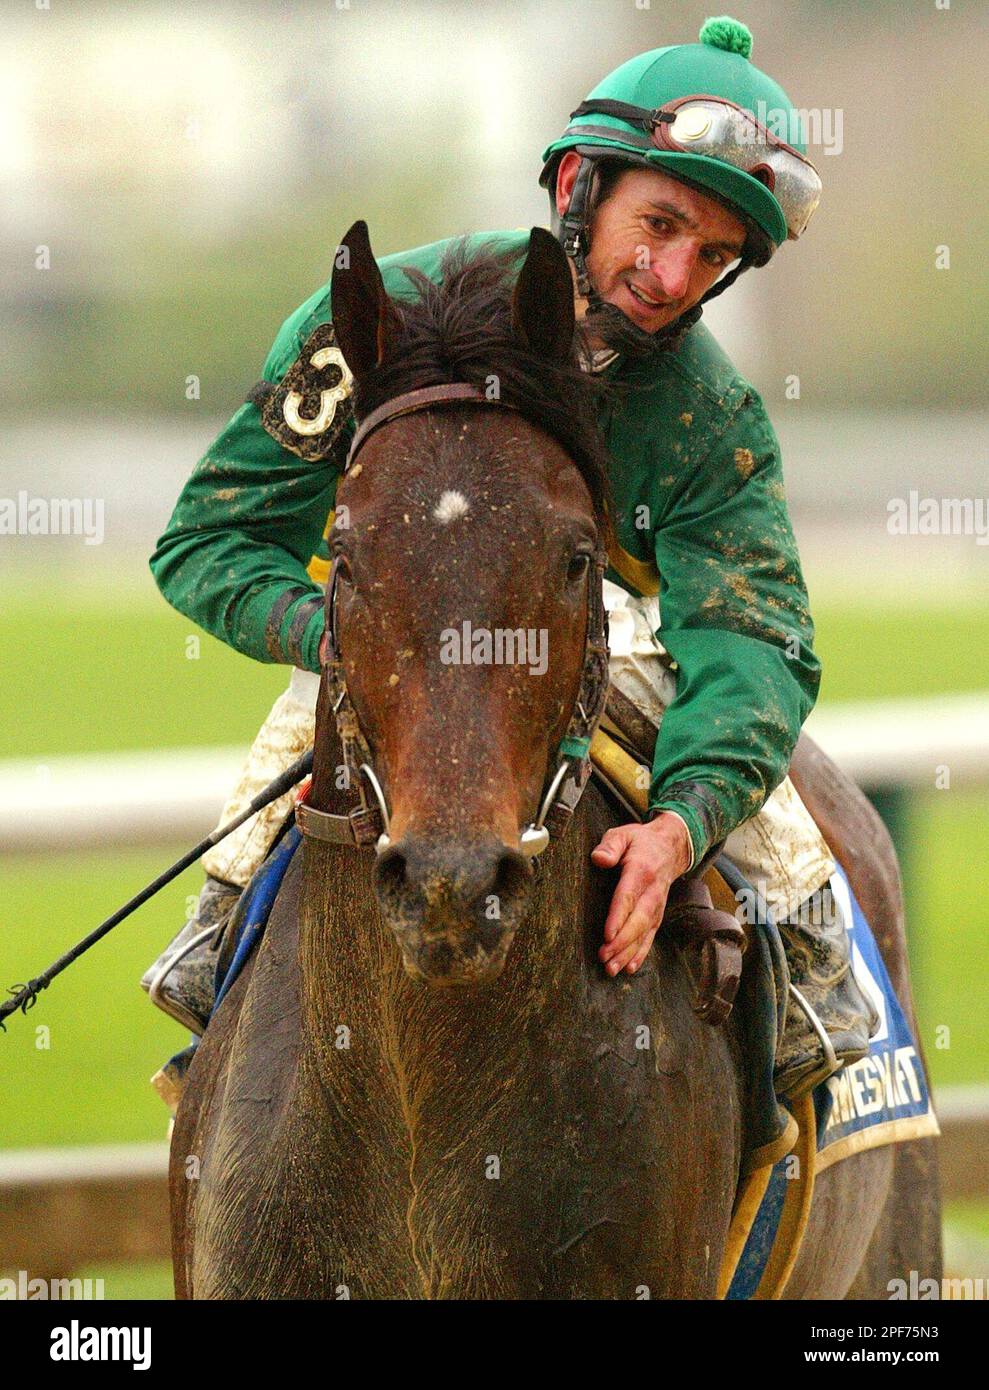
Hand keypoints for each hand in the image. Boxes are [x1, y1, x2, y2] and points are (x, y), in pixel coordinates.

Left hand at [590, 813, 692, 976]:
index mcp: (641, 871)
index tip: (607, 935)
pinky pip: (650, 936)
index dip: (618, 917)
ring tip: (611, 968)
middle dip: (621, 942)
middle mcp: (652, 892)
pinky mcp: (657, 914)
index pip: (628, 897)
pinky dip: (641, 954)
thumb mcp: (623, 834)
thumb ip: (610, 845)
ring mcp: (657, 905)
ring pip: (644, 933)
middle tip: (604, 957)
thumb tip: (599, 858)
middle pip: (638, 921)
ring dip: (628, 953)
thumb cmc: (641, 842)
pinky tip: (629, 967)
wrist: (671, 847)